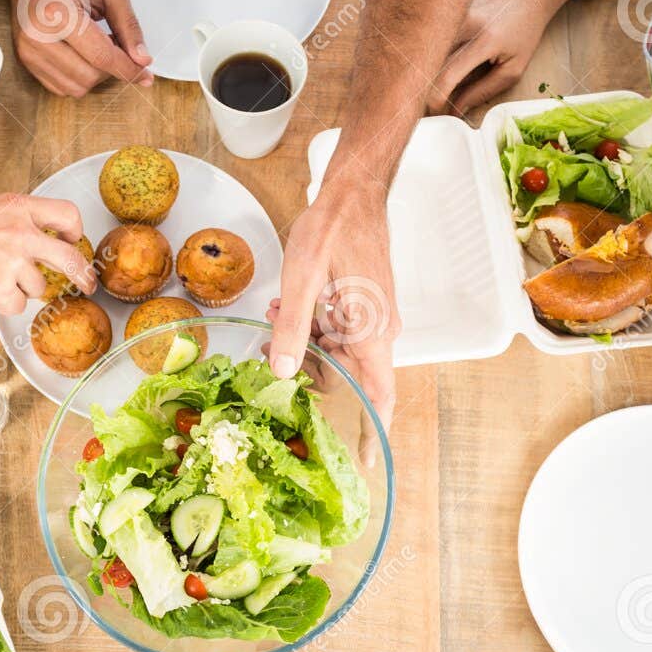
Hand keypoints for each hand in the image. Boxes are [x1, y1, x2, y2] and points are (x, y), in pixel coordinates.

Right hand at [0, 192, 96, 312]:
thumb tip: (42, 237)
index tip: (74, 242)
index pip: (67, 214)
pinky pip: (17, 304)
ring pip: (37, 287)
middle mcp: (20, 233)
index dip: (75, 231)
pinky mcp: (0, 289)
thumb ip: (16, 219)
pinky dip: (3, 302)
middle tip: (86, 284)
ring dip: (20, 287)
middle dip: (82, 275)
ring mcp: (12, 263)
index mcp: (17, 207)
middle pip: (69, 258)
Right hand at [8, 0, 152, 95]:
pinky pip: (63, 88)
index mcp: (57, 11)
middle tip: (112, 40)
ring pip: (78, 87)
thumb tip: (142, 61)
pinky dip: (79, 77)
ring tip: (95, 44)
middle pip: (90, 75)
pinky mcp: (26, 63)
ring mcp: (28, 52)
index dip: (128, 68)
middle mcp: (37, 35)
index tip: (145, 73)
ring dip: (95, 73)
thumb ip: (129, 25)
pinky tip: (80, 53)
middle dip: (111, 66)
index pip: (101, 56)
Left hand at [266, 183, 398, 427]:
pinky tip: (289, 305)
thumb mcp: (303, 278)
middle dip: (308, 370)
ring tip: (276, 315)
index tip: (364, 461)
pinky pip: (338, 333)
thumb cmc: (333, 227)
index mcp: (371, 331)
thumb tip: (285, 372)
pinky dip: (313, 327)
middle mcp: (378, 330)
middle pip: (347, 375)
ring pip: (338, 353)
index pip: (380, 395)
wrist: (353, 191)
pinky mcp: (363, 306)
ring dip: (305, 343)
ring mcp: (373, 318)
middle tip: (271, 348)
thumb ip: (294, 328)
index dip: (374, 431)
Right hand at [427, 0, 582, 117]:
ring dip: (425, 71)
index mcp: (484, 39)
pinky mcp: (447, 10)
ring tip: (431, 86)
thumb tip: (455, 111)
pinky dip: (430, 56)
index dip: (438, 99)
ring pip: (427, 50)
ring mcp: (453, 13)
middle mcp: (464, 22)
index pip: (448, 75)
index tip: (438, 113)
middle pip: (431, 63)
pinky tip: (433, 64)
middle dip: (426, 88)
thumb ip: (482, 91)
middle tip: (431, 104)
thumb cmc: (524, 33)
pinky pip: (431, 38)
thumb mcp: (512, 69)